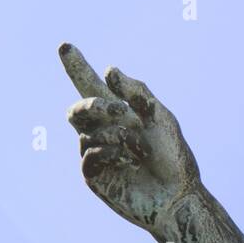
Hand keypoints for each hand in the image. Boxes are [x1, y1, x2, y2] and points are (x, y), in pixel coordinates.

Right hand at [59, 43, 199, 231]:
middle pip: (78, 110)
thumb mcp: (162, 120)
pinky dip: (109, 151)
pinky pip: (89, 153)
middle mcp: (104, 133)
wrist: (178, 197)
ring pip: (87, 132)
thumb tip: (109, 69)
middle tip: (114, 109)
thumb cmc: (174, 160)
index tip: (65, 46)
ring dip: (116, 135)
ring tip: (139, 150)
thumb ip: (138, 95)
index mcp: (120, 117)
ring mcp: (96, 155)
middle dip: (92, 105)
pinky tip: (127, 159)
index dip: (78, 68)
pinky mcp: (94, 176)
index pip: (92, 88)